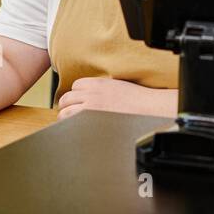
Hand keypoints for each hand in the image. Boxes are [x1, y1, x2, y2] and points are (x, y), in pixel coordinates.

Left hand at [56, 77, 175, 120]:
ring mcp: (90, 109)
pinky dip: (71, 126)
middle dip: (66, 106)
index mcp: (97, 84)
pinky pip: (73, 123)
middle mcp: (90, 95)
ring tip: (71, 123)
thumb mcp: (116, 86)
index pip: (74, 86)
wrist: (148, 108)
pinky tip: (76, 130)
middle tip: (69, 113)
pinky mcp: (91, 122)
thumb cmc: (137, 99)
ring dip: (66, 117)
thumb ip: (100, 89)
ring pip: (65, 112)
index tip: (77, 101)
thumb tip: (91, 96)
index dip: (75, 94)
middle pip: (66, 98)